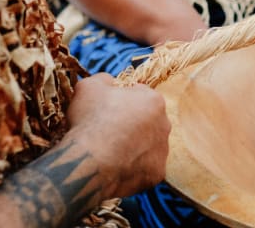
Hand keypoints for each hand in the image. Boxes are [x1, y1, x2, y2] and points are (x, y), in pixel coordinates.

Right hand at [65, 74, 169, 198]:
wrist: (89, 163)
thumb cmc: (91, 120)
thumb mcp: (89, 86)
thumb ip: (103, 79)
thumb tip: (108, 81)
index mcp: (154, 100)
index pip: (140, 95)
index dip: (121, 100)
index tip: (107, 109)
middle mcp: (165, 125)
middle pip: (147, 120)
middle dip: (131, 123)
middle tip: (108, 132)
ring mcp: (163, 152)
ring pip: (148, 145)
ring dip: (134, 146)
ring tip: (109, 152)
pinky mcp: (157, 175)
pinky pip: (145, 168)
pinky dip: (132, 168)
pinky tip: (115, 168)